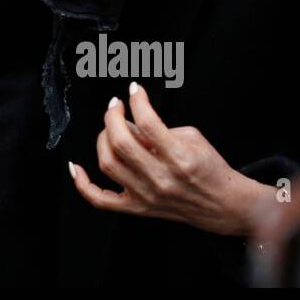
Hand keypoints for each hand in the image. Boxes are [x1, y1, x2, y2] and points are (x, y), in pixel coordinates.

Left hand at [68, 82, 275, 236]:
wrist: (223, 205)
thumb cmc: (209, 168)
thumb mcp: (192, 138)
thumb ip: (159, 127)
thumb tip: (128, 121)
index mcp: (179, 158)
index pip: (148, 123)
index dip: (137, 100)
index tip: (134, 90)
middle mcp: (160, 178)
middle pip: (121, 143)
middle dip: (113, 116)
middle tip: (117, 106)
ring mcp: (147, 196)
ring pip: (108, 164)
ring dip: (103, 139)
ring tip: (111, 128)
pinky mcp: (138, 209)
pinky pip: (101, 200)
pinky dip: (83, 185)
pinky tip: (75, 167)